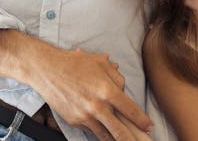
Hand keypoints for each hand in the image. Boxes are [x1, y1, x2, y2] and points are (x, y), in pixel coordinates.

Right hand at [33, 47, 153, 140]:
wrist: (48, 71)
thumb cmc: (75, 64)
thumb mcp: (100, 63)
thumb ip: (115, 75)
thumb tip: (123, 85)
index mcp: (107, 90)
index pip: (130, 109)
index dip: (141, 120)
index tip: (149, 126)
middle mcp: (97, 106)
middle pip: (119, 129)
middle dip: (132, 139)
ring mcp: (84, 116)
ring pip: (104, 134)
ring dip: (115, 139)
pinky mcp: (74, 121)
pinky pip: (91, 130)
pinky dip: (99, 133)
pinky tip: (106, 135)